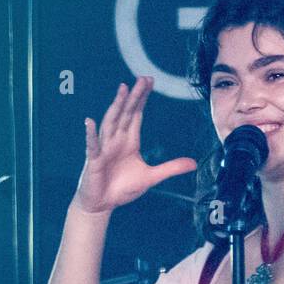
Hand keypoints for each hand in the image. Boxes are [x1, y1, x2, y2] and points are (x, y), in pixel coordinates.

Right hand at [73, 77, 196, 213]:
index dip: (143, 98)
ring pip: (111, 123)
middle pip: (126, 113)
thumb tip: (194, 163)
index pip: (136, 114)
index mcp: (129, 141)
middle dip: (135, 96)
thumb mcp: (151, 177)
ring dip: (116, 106)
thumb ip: (171, 168)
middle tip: (143, 78)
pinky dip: (91, 134)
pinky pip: (92, 146)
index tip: (150, 81)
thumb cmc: (122, 189)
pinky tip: (90, 122)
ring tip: (123, 90)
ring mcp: (104, 149)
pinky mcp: (94, 161)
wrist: (102, 205)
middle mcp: (116, 140)